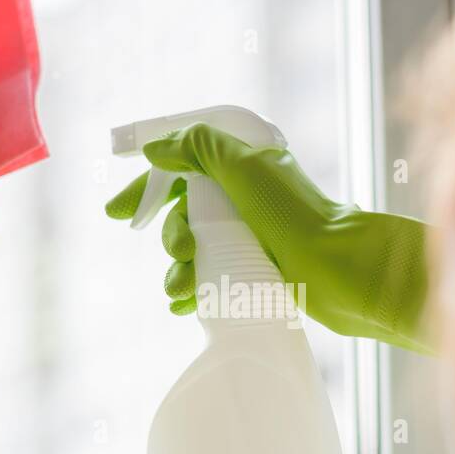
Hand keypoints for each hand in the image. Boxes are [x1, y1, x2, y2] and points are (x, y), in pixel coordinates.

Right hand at [106, 123, 432, 352]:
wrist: (340, 269)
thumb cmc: (295, 215)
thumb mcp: (244, 166)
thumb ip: (198, 147)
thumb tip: (156, 148)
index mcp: (241, 167)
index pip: (180, 169)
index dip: (145, 189)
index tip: (114, 214)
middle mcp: (244, 200)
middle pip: (182, 215)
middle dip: (169, 234)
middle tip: (179, 251)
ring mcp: (250, 237)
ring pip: (194, 251)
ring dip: (177, 270)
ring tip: (181, 288)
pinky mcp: (256, 272)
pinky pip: (210, 281)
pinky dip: (191, 292)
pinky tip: (181, 306)